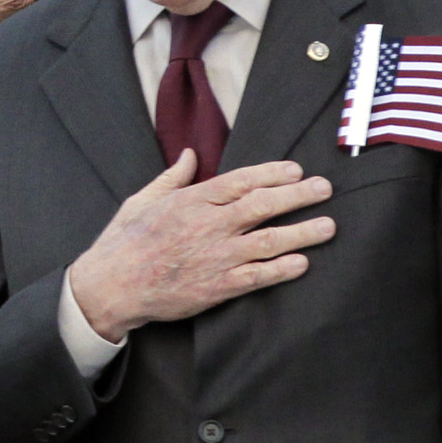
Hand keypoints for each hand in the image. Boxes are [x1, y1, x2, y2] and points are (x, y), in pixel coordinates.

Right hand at [62, 153, 332, 338]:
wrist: (113, 286)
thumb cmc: (125, 241)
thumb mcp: (143, 199)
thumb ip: (172, 177)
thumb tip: (191, 155)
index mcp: (191, 201)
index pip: (241, 181)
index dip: (271, 173)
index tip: (296, 170)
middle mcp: (208, 226)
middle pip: (263, 206)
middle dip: (298, 196)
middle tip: (325, 189)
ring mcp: (215, 257)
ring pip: (268, 241)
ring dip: (302, 232)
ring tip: (328, 226)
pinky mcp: (218, 287)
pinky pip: (258, 277)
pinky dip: (282, 269)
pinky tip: (302, 263)